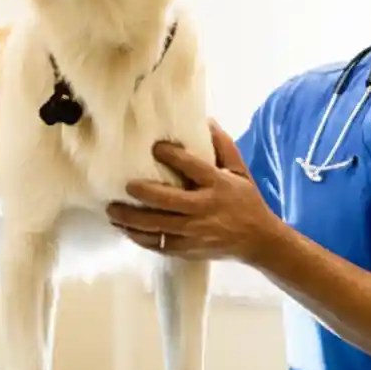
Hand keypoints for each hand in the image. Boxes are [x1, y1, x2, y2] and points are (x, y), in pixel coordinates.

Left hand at [106, 120, 284, 263]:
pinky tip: (126, 230)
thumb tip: (206, 120)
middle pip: (167, 201)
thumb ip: (223, 146)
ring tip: (112, 211)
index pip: (192, 167)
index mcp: (218, 185)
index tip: (155, 147)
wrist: (258, 240)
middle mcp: (204, 208)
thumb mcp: (241, 171)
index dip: (172, 155)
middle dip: (142, 193)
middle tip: (125, 186)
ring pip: (157, 226)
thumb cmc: (246, 201)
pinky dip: (139, 238)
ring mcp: (194, 232)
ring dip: (131, 219)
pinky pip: (158, 245)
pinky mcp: (188, 249)